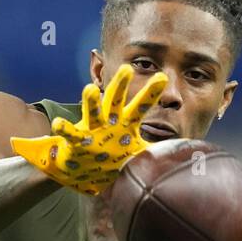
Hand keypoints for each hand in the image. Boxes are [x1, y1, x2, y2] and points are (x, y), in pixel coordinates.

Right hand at [10, 63, 168, 195]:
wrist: (87, 172)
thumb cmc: (112, 159)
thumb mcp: (137, 155)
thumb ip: (155, 151)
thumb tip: (182, 154)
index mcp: (125, 124)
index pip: (140, 106)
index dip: (150, 93)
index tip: (161, 77)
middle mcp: (109, 122)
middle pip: (116, 100)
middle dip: (121, 85)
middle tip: (127, 68)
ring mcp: (92, 130)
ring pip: (92, 112)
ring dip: (91, 102)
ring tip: (89, 89)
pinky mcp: (77, 142)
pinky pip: (71, 134)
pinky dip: (65, 129)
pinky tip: (59, 124)